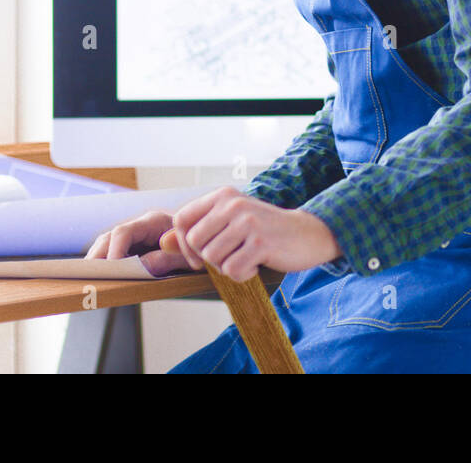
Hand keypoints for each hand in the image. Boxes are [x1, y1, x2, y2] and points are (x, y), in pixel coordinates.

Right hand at [85, 210, 189, 276]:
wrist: (203, 243)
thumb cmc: (196, 247)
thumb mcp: (187, 254)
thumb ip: (166, 258)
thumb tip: (142, 267)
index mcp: (152, 222)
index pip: (123, 232)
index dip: (113, 250)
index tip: (110, 268)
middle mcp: (139, 227)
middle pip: (110, 237)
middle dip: (98, 255)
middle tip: (88, 275)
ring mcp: (135, 237)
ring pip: (108, 244)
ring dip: (98, 260)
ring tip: (88, 279)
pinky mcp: (134, 248)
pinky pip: (114, 253)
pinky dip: (106, 264)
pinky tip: (100, 278)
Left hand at [160, 187, 341, 281]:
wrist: (308, 234)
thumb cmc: (265, 231)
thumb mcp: (230, 225)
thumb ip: (198, 232)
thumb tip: (163, 243)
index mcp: (222, 196)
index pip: (181, 219)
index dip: (183, 244)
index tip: (198, 258)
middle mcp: (233, 204)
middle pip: (195, 242)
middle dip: (207, 259)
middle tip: (229, 259)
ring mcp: (247, 222)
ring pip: (212, 258)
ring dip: (227, 267)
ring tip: (245, 259)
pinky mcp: (260, 242)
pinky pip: (232, 270)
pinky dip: (242, 275)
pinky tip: (256, 265)